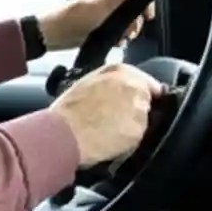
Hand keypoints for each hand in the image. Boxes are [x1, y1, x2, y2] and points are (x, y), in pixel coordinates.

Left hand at [38, 0, 155, 50]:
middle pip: (134, 4)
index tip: (148, 16)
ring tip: (123, 39)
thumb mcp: (102, 4)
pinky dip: (120, 36)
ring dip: (129, 30)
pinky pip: (118, 29)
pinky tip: (117, 43)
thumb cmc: (79, 16)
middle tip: (132, 32)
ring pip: (127, 18)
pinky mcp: (101, 24)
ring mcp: (105, 11)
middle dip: (137, 19)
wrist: (57, 33)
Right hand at [49, 64, 166, 168]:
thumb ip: (110, 80)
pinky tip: (111, 139)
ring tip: (110, 129)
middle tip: (115, 117)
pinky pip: (138, 136)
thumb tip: (121, 86)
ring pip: (143, 119)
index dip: (141, 93)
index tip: (134, 102)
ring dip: (132, 124)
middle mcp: (134, 87)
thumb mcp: (88, 82)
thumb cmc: (69, 109)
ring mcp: (139, 109)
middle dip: (135, 108)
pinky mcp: (138, 131)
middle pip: (147, 100)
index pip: (146, 81)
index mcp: (121, 72)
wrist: (64, 133)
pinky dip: (128, 139)